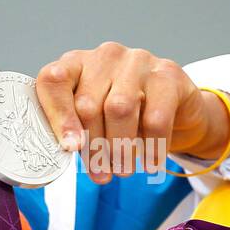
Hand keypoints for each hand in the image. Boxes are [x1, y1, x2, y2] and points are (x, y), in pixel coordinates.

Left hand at [35, 42, 229, 183]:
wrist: (175, 105)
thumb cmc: (124, 114)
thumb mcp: (93, 118)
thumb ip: (75, 129)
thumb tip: (70, 151)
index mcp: (76, 63)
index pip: (53, 80)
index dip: (58, 116)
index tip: (70, 148)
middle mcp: (105, 56)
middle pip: (88, 105)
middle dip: (93, 147)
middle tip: (102, 173)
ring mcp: (137, 61)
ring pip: (119, 109)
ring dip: (120, 149)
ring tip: (123, 170)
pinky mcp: (167, 74)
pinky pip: (155, 118)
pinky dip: (151, 147)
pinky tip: (150, 163)